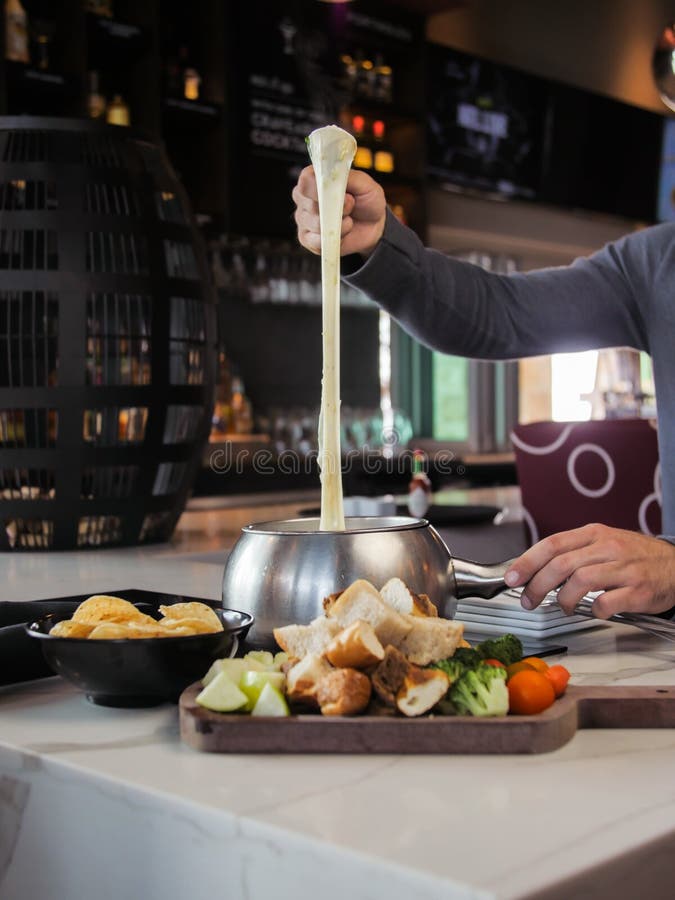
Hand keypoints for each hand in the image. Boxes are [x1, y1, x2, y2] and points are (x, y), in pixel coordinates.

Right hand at [292, 166, 386, 257]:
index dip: (320, 187)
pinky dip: (335, 237)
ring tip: (349, 219)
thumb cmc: (365, 201)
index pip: (306, 180)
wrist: (372, 225)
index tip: (338, 192)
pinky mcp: (308, 239)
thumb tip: (333, 180)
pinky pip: (316, 241)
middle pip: (311, 204)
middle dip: (337, 207)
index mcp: (313, 179)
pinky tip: (343, 232)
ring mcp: (304, 220)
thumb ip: (348, 177)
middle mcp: (304, 199)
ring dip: (339, 223)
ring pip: (316, 224)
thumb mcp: (364, 183)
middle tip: (351, 205)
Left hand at [504, 524, 674, 617]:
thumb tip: (535, 569)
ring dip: (564, 599)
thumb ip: (573, 553)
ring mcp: (624, 568)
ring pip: (580, 581)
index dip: (527, 561)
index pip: (552, 544)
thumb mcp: (603, 544)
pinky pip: (607, 602)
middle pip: (561, 564)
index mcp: (594, 534)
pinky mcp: (638, 590)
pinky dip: (594, 609)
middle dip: (537, 585)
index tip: (512, 577)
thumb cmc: (634, 558)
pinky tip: (592, 610)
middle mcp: (608, 547)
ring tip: (563, 607)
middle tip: (528, 600)